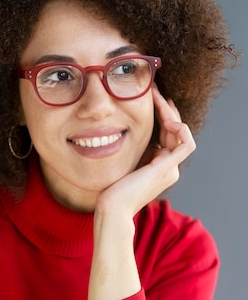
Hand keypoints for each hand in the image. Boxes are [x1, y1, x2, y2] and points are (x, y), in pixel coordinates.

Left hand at [96, 86, 195, 217]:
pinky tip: (169, 119)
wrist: (112, 208)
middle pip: (174, 131)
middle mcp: (169, 167)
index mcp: (159, 166)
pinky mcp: (167, 169)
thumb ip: (132, 151)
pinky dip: (181, 130)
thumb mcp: (124, 163)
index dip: (163, 116)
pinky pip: (186, 145)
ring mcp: (170, 169)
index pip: (167, 134)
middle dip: (166, 109)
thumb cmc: (112, 190)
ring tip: (158, 98)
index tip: (153, 99)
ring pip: (181, 134)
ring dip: (171, 113)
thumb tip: (126, 131)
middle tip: (155, 90)